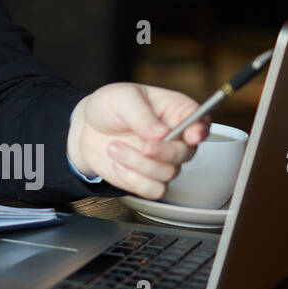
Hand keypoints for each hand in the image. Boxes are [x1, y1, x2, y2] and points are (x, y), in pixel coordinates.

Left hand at [67, 82, 209, 198]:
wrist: (87, 127)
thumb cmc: (110, 106)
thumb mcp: (122, 98)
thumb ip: (141, 114)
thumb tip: (161, 133)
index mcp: (176, 112)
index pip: (200, 121)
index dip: (200, 130)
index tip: (191, 135)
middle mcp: (175, 138)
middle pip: (186, 153)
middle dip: (164, 152)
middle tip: (144, 147)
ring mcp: (164, 160)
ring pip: (168, 173)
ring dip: (138, 163)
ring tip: (113, 147)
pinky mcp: (149, 178)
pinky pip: (154, 190)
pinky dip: (133, 180)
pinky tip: (117, 164)